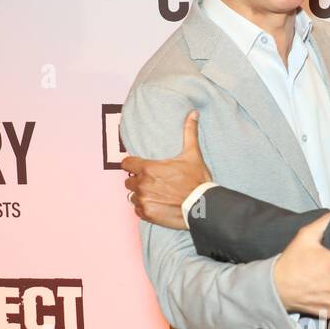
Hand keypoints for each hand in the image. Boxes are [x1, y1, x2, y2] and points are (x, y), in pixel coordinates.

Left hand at [121, 110, 210, 228]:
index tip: (139, 167)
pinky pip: (138, 211)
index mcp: (148, 168)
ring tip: (156, 196)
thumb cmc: (197, 180)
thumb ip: (189, 132)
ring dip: (141, 195)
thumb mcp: (192, 154)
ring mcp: (144, 200)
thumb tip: (193, 113)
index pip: (126, 164)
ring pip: (133, 197)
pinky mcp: (148, 214)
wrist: (203, 206)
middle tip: (153, 183)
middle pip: (129, 182)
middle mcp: (142, 184)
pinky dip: (145, 208)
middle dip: (138, 181)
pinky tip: (157, 206)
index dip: (132, 165)